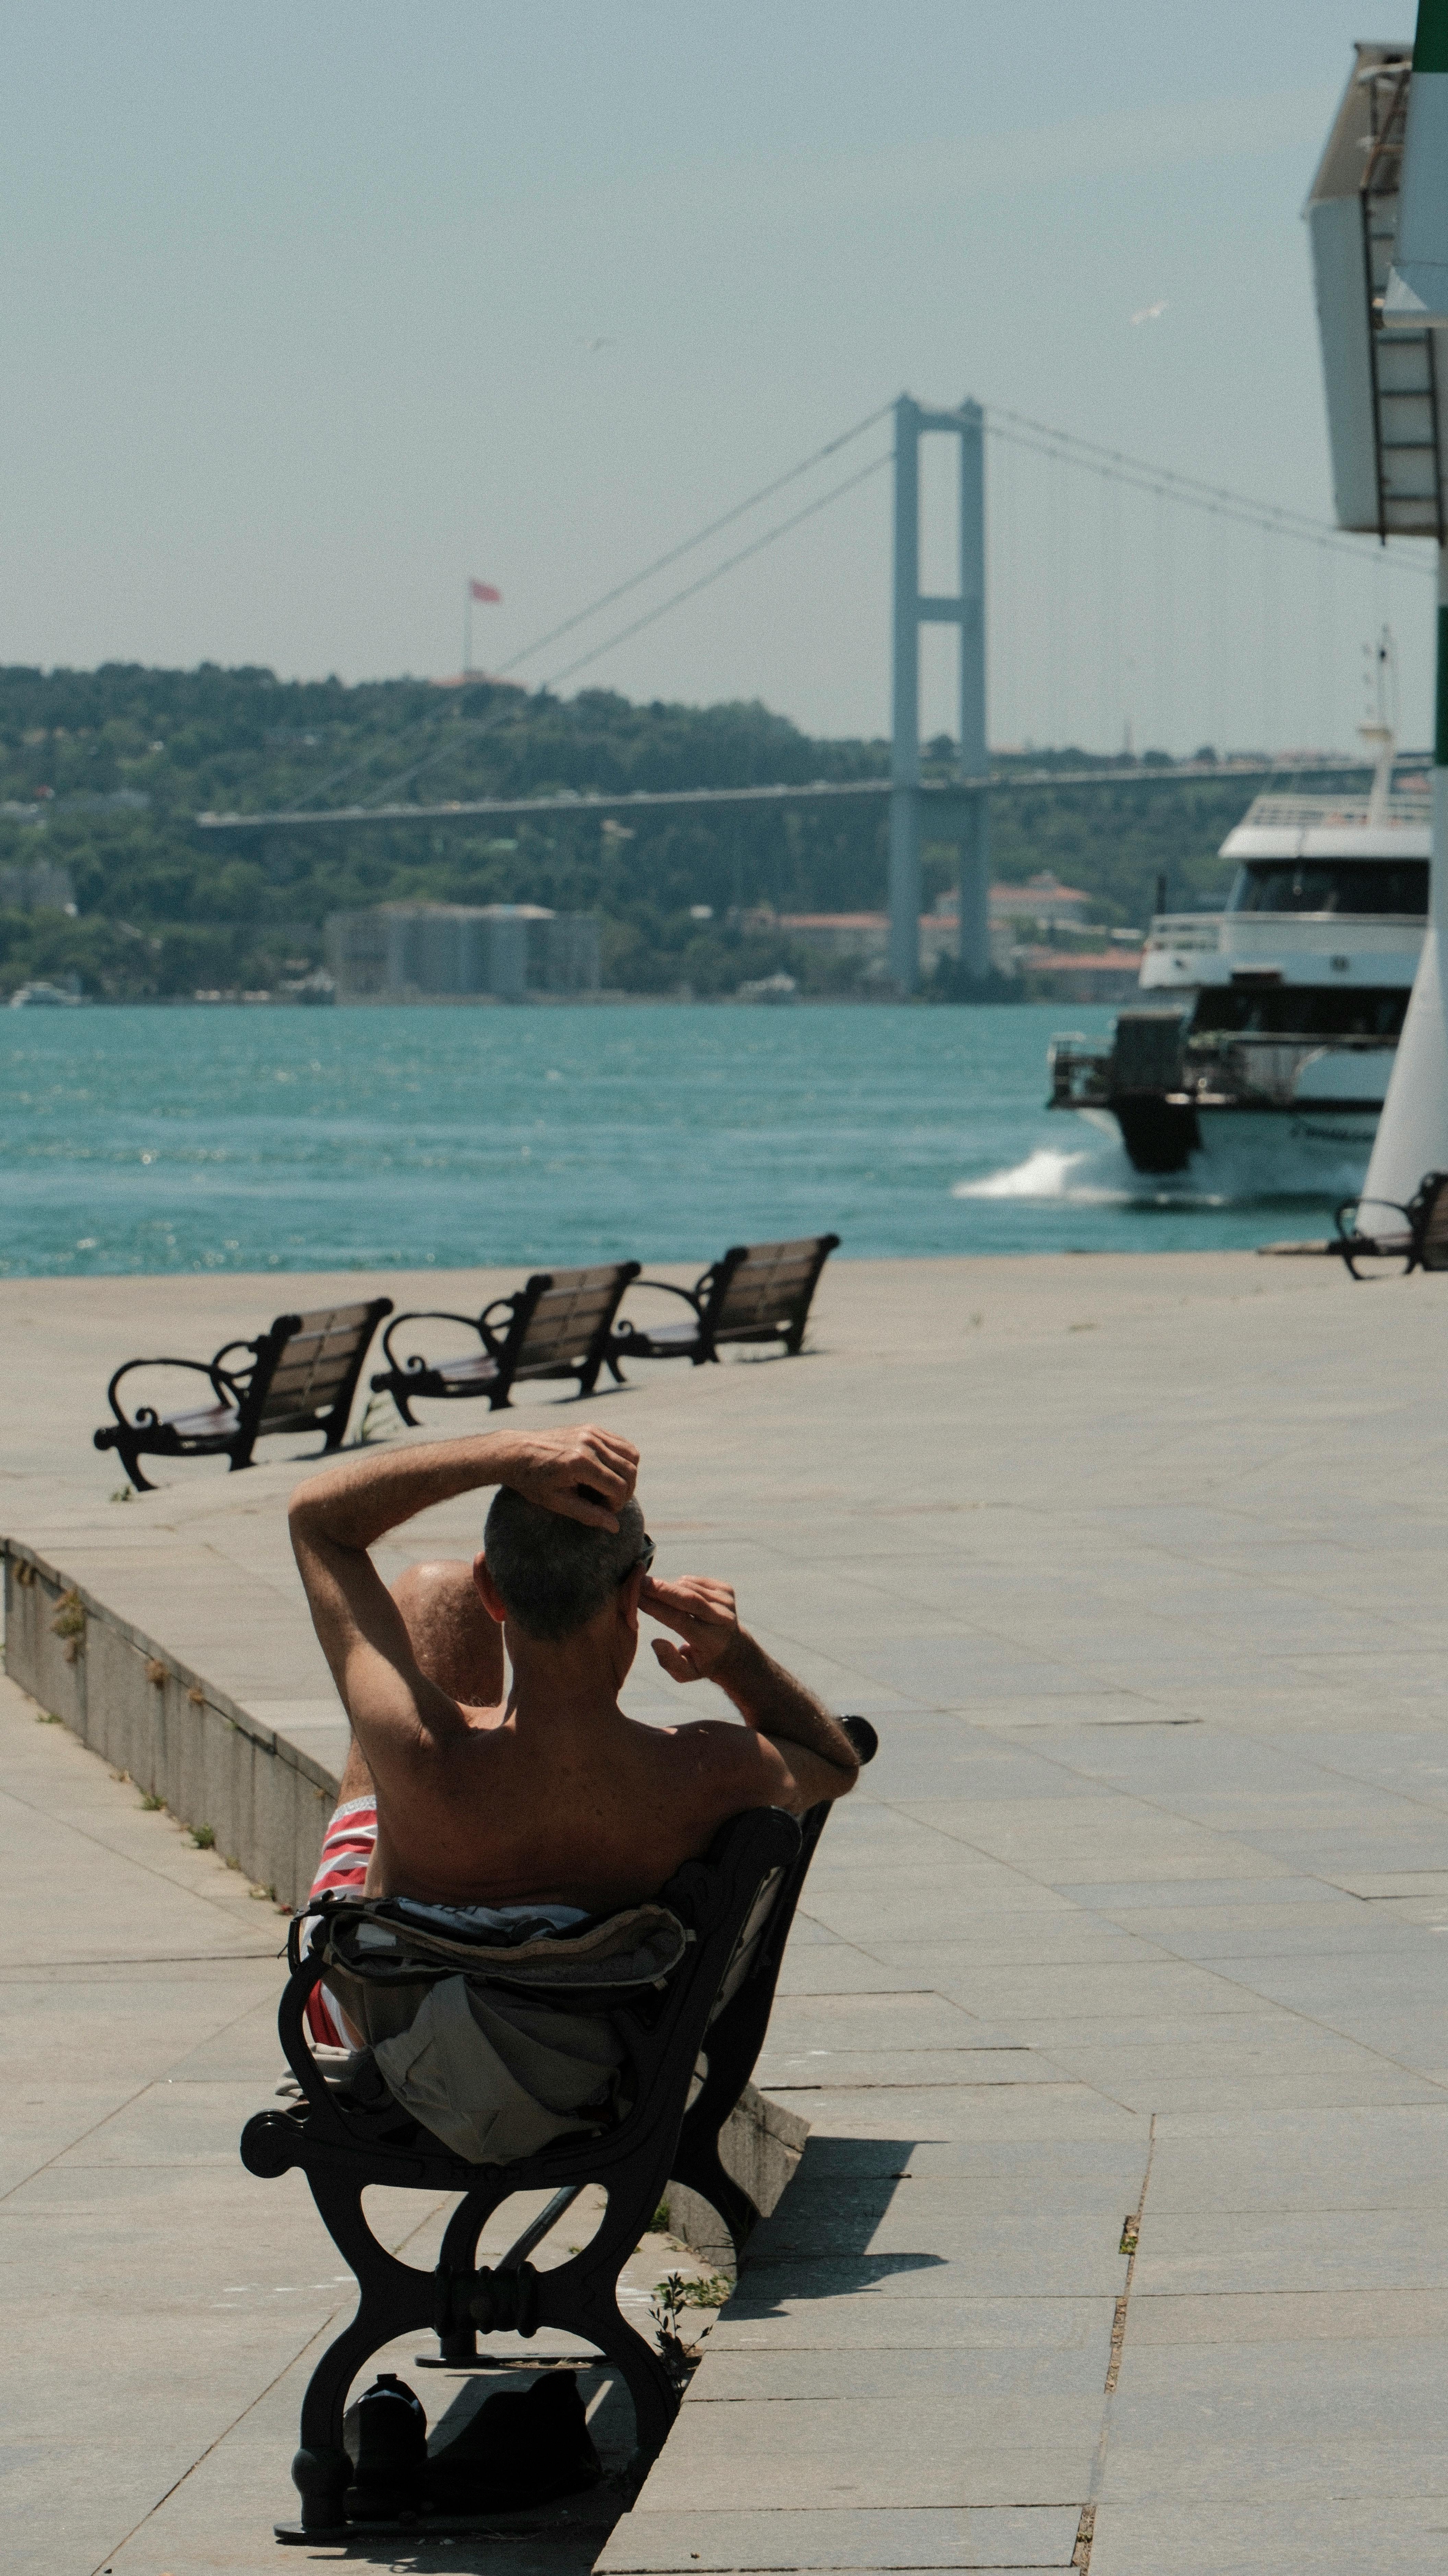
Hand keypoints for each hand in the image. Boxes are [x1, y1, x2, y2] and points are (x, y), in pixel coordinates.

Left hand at [501, 1425, 638, 1530]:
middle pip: (630, 1470)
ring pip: (631, 1454)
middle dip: (625, 1491)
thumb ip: (588, 1514)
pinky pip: (621, 1443)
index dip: (616, 1505)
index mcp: (579, 1463)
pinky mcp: (591, 1428)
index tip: (603, 1511)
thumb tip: (615, 1527)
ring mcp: (591, 1432)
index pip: (619, 1487)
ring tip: (609, 1486)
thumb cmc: (531, 1480)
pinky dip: (621, 1458)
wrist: (514, 1452)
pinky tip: (606, 1471)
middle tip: (608, 1501)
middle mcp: (589, 1443)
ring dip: (627, 1474)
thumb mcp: (556, 1502)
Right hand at [642, 1573, 739, 1683]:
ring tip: (654, 1594)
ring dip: (668, 1588)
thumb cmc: (701, 1662)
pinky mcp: (727, 1590)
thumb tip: (655, 1642)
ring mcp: (726, 1602)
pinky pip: (694, 1581)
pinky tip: (677, 1596)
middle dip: (661, 1589)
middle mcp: (723, 1619)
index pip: (680, 1620)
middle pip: (688, 1598)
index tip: (636, 1599)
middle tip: (638, 1581)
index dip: (656, 1608)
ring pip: (689, 1587)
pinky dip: (679, 1585)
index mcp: (711, 1641)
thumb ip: (669, 1661)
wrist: (733, 1649)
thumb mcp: (686, 1673)